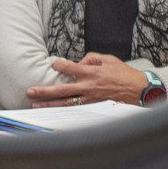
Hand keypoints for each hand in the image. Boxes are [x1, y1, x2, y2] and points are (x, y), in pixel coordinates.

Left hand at [26, 53, 146, 106]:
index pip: (71, 69)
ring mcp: (89, 98)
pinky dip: (61, 109)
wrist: (138, 90)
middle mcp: (89, 87)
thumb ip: (91, 58)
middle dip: (44, 91)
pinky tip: (51, 110)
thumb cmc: (123, 73)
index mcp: (92, 73)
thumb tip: (78, 62)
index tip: (54, 64)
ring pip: (65, 102)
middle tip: (29, 91)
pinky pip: (74, 108)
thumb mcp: (109, 59)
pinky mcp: (92, 105)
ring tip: (34, 104)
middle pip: (62, 90)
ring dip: (48, 104)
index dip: (60, 66)